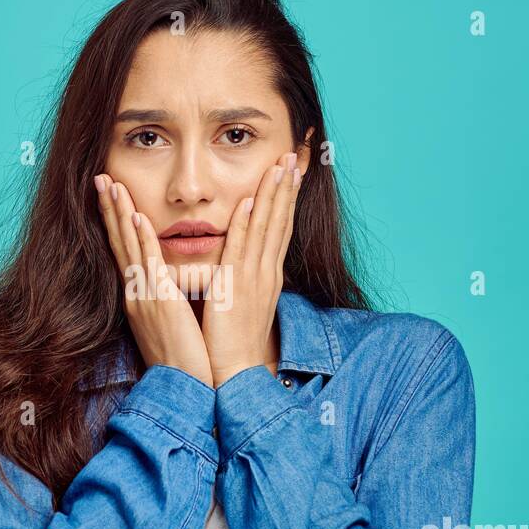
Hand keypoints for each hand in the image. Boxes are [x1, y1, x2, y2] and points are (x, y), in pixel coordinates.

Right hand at [95, 173, 213, 387]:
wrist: (183, 389)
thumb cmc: (182, 361)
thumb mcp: (169, 325)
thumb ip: (164, 302)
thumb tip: (168, 287)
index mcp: (139, 298)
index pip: (124, 252)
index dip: (115, 223)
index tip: (110, 197)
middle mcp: (135, 294)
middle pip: (118, 242)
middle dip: (108, 208)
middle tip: (100, 178)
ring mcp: (144, 296)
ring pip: (128, 245)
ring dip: (118, 212)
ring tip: (109, 183)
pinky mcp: (159, 302)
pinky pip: (148, 263)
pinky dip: (140, 238)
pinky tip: (133, 215)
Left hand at [202, 150, 301, 387]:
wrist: (235, 373)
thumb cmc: (234, 343)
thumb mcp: (243, 304)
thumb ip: (243, 281)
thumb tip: (241, 267)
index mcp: (267, 276)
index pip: (280, 229)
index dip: (286, 200)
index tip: (292, 173)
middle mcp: (267, 273)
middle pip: (280, 222)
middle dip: (287, 188)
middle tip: (294, 156)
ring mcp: (254, 279)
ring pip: (266, 228)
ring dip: (274, 195)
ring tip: (280, 165)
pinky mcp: (235, 288)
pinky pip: (242, 250)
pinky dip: (248, 224)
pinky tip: (251, 201)